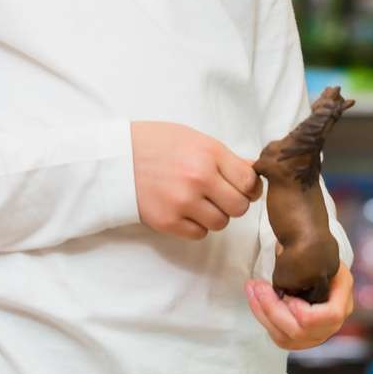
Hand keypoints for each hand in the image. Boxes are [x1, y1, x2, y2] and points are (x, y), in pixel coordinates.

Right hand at [129, 121, 262, 240]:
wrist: (116, 157)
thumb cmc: (158, 143)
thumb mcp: (196, 139)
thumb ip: (227, 158)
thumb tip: (256, 171)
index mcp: (210, 153)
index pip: (249, 182)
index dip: (249, 187)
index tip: (242, 186)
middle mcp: (199, 178)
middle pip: (240, 207)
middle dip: (234, 203)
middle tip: (219, 195)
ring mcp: (183, 202)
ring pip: (221, 223)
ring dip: (215, 215)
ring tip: (199, 201)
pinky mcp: (167, 221)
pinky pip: (199, 234)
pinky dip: (196, 226)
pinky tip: (185, 211)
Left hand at [245, 264, 354, 350]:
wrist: (316, 267)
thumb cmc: (318, 259)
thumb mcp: (321, 254)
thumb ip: (310, 260)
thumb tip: (282, 254)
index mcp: (343, 301)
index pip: (331, 316)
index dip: (306, 311)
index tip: (287, 293)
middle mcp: (332, 324)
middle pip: (301, 330)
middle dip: (273, 309)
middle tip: (257, 286)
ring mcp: (316, 335)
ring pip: (286, 337)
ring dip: (263, 313)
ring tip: (252, 289)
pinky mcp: (300, 339)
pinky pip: (279, 337)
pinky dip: (263, 318)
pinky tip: (256, 301)